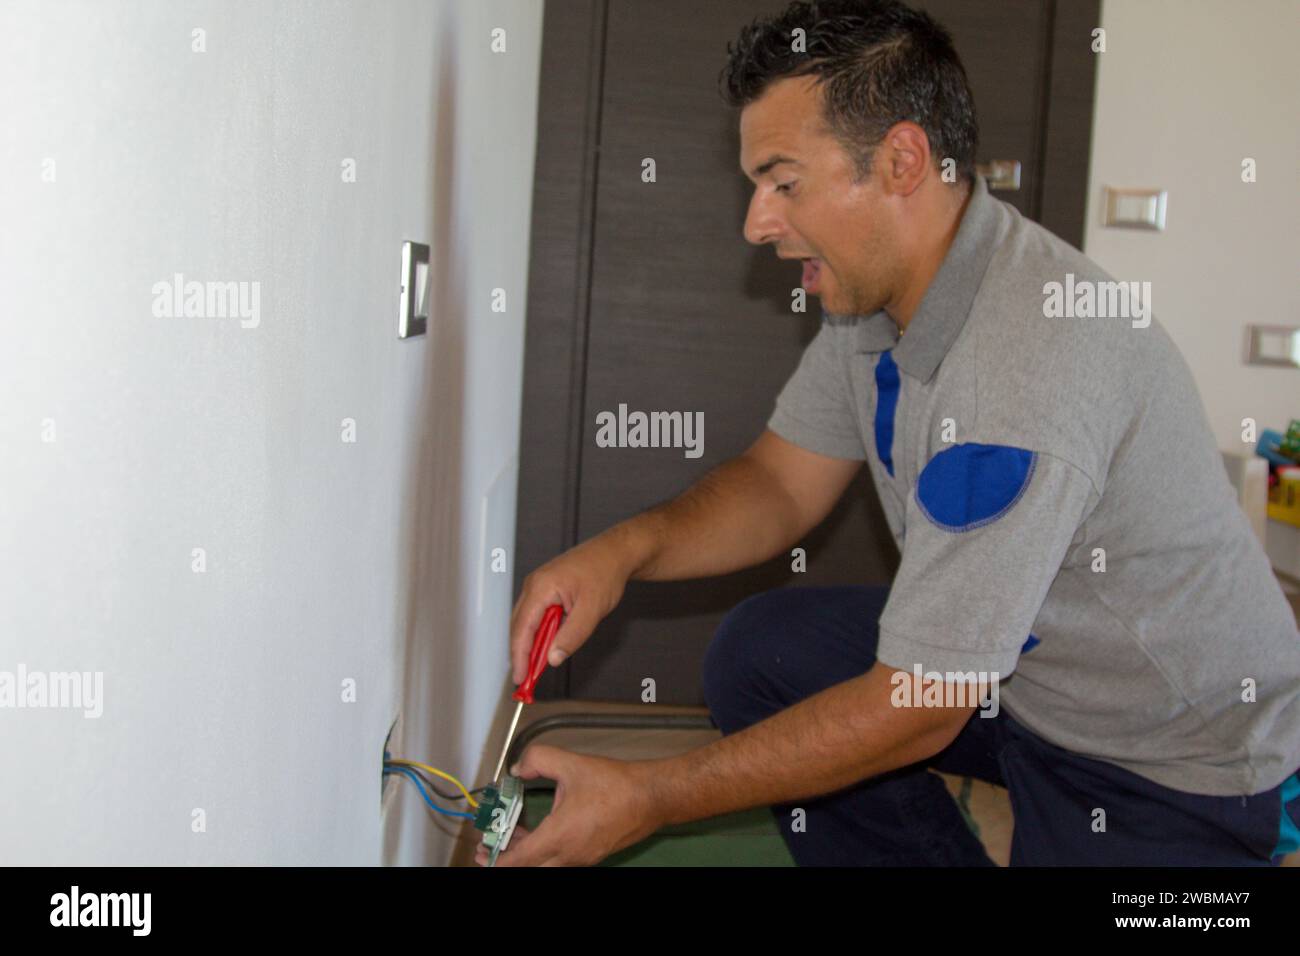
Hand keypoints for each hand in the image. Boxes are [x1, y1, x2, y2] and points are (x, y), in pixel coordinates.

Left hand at [474, 743, 661, 866]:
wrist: (650, 798)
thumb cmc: (616, 786)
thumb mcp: (571, 763)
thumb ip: (538, 759)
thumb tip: (518, 768)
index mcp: (560, 836)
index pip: (517, 862)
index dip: (495, 859)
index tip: (483, 850)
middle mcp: (568, 855)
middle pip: (527, 870)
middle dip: (504, 861)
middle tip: (489, 848)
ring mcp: (580, 859)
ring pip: (543, 867)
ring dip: (524, 857)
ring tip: (513, 836)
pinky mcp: (589, 856)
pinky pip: (558, 862)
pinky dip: (542, 853)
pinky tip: (540, 833)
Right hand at [509, 529, 639, 684]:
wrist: (617, 552)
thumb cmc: (605, 573)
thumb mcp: (592, 610)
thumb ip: (572, 636)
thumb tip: (553, 658)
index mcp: (541, 587)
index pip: (522, 628)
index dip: (519, 656)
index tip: (520, 677)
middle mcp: (535, 585)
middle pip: (519, 626)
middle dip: (522, 654)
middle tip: (526, 679)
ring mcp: (539, 586)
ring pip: (527, 622)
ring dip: (531, 645)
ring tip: (535, 668)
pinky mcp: (546, 589)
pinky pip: (536, 615)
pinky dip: (539, 634)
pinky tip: (546, 647)